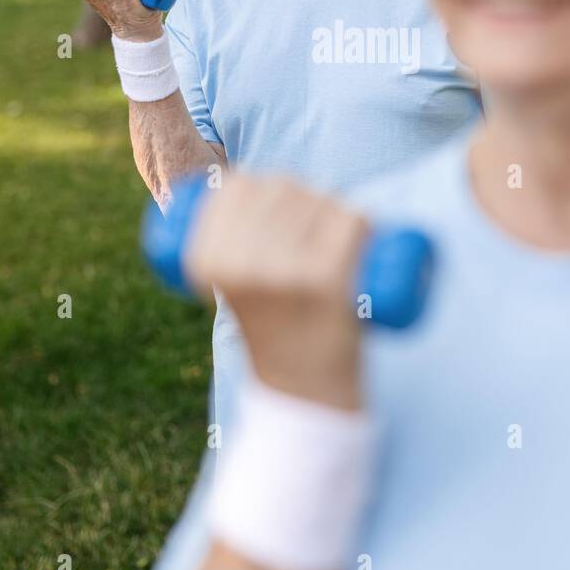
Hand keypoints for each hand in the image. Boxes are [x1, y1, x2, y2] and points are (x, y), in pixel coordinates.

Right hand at [183, 175, 368, 409]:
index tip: (273, 212)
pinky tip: (360, 234)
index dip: (260, 188)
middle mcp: (243, 263)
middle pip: (281, 190)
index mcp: (209, 260)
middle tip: (313, 232)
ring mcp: (287, 272)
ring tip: (334, 242)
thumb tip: (244, 180)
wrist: (304, 388)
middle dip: (302, 196)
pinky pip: (350, 224)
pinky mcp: (328, 281)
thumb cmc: (270, 323)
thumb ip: (228, 237)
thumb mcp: (231, 280)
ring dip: (334, 208)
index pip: (238, 188)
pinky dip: (361, 223)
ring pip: (320, 202)